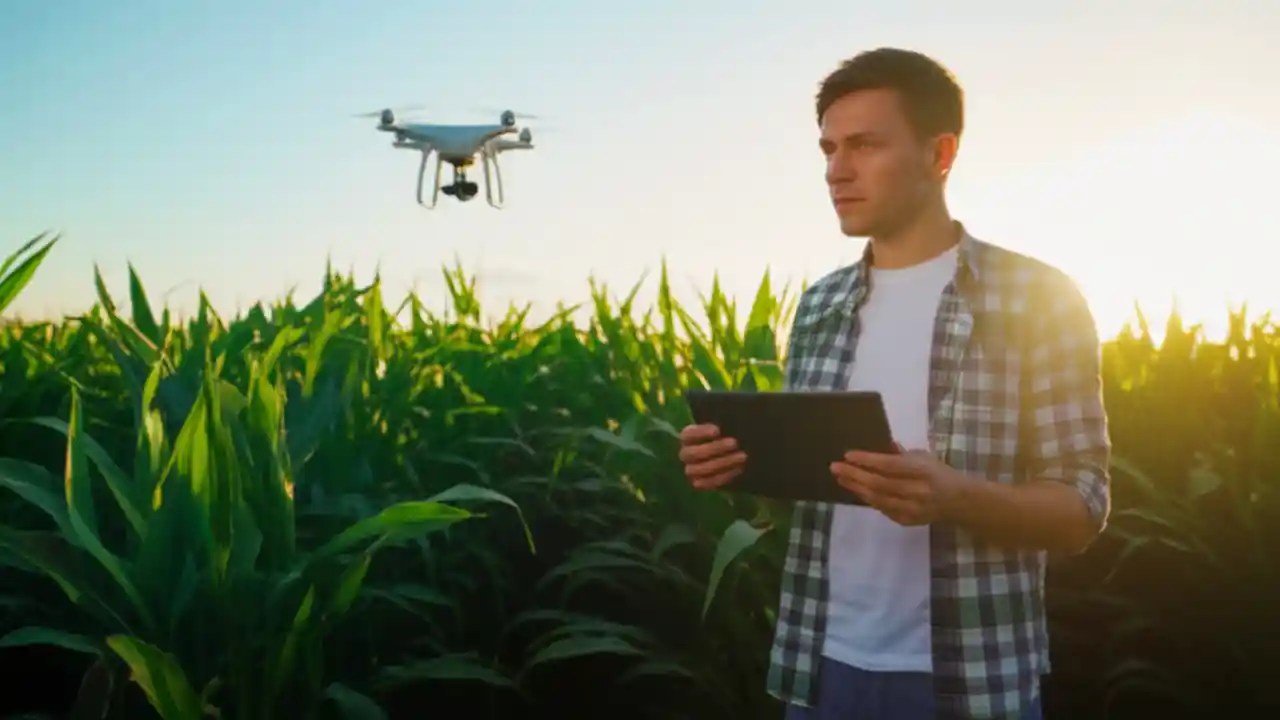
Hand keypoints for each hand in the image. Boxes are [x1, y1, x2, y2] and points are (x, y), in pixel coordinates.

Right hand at [678, 423, 746, 489]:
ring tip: (742, 456)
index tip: (718, 430)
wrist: (737, 452)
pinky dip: (722, 477)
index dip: (701, 432)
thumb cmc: (731, 433)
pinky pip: (706, 483)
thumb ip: (727, 422)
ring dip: (721, 463)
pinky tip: (739, 469)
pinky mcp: (700, 483)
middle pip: (693, 453)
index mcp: (688, 436)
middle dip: (714, 448)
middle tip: (734, 443)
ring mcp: (691, 470)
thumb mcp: (728, 425)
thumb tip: (730, 421)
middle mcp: (686, 454)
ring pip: (698, 469)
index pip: (688, 434)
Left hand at [830, 445, 966, 525]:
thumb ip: (901, 453)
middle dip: (854, 475)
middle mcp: (916, 491)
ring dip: (856, 487)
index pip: (889, 465)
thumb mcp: (923, 457)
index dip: (867, 460)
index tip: (848, 454)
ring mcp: (911, 509)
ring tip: (840, 478)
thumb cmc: (938, 473)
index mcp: (922, 471)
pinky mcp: (906, 520)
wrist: (958, 502)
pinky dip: (867, 498)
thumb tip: (880, 443)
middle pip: (879, 483)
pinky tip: (856, 489)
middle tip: (835, 467)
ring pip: (877, 499)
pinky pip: (881, 508)